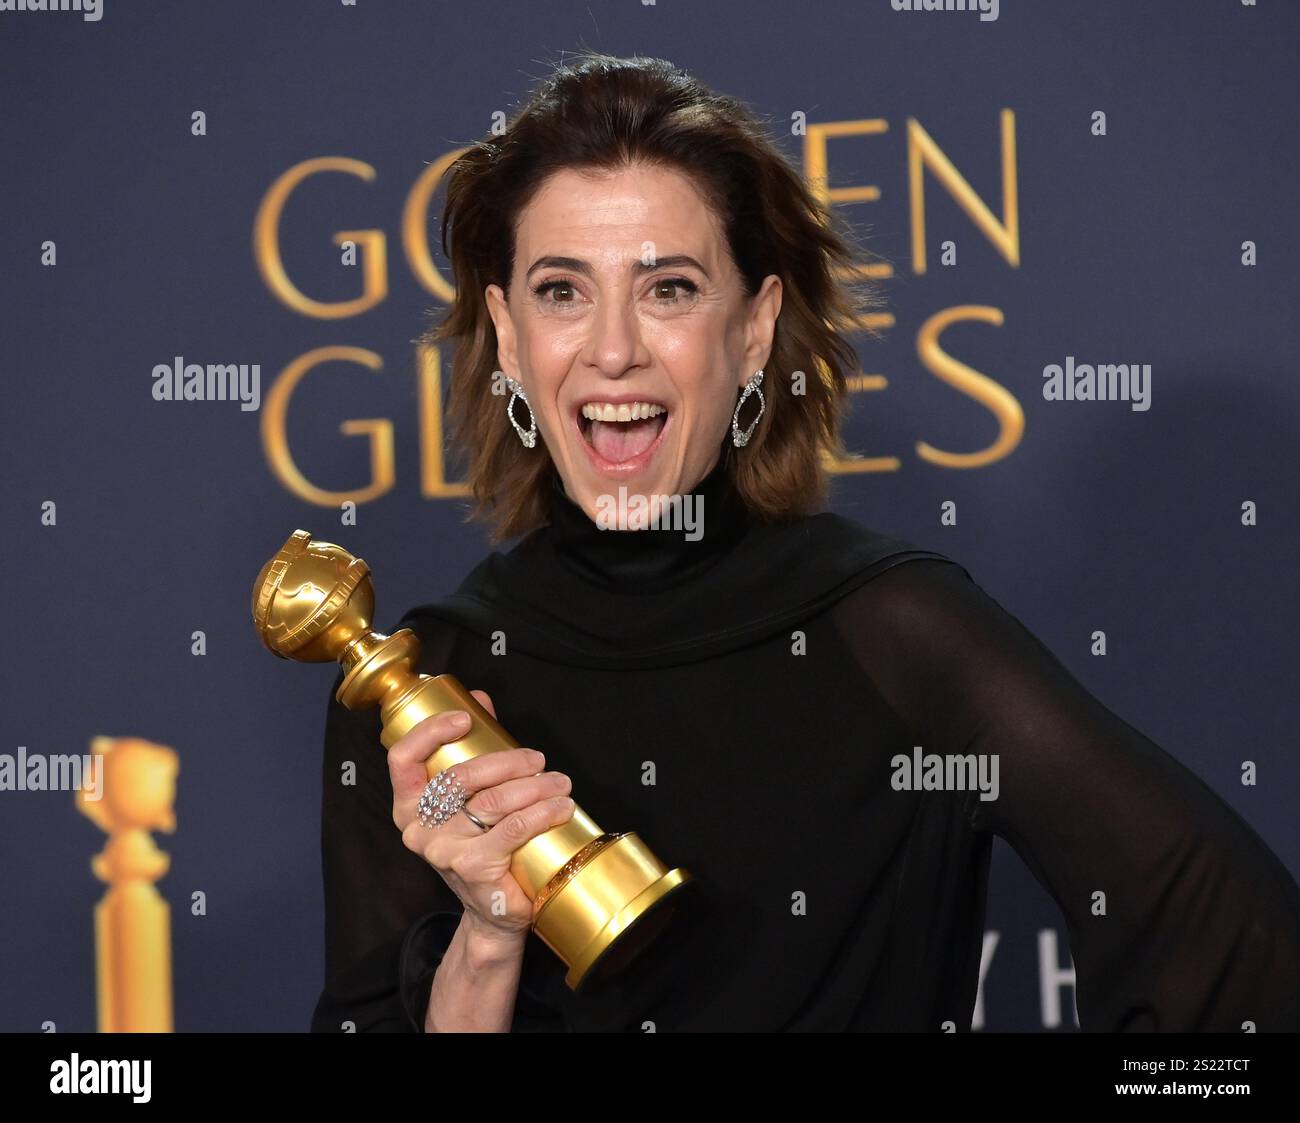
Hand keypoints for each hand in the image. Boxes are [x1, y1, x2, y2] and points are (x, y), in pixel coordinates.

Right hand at [388, 691, 575, 948]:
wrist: (493, 913)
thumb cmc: (483, 847)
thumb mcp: (470, 799)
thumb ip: (473, 749)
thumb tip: (480, 700)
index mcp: (409, 806)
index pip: (402, 759)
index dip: (430, 732)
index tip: (465, 718)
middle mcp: (418, 828)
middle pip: (462, 776)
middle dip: (509, 761)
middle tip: (539, 759)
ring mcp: (443, 850)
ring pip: (493, 801)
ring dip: (534, 785)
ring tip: (559, 782)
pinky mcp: (472, 868)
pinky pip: (513, 828)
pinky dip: (542, 812)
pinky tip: (561, 807)